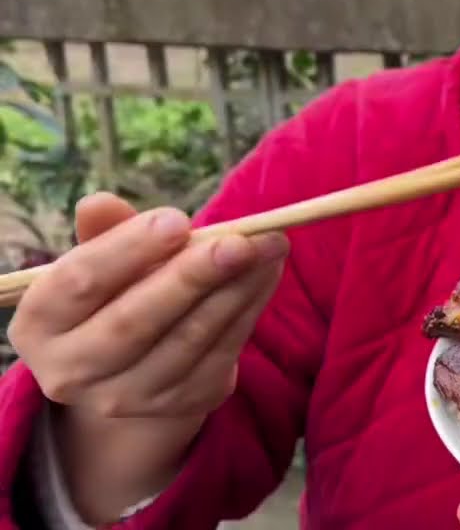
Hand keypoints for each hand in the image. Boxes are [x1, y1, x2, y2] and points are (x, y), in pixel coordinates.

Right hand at [6, 192, 288, 519]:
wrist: (133, 365)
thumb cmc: (114, 293)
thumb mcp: (101, 261)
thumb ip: (105, 233)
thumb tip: (101, 203)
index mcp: (41, 324)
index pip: (80, 283)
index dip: (128, 250)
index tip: (177, 219)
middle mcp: (74, 371)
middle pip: (136, 321)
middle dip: (194, 276)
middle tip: (241, 239)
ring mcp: (129, 397)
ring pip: (191, 338)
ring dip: (237, 288)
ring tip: (270, 245)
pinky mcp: (183, 404)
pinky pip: (224, 352)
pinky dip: (251, 307)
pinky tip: (268, 272)